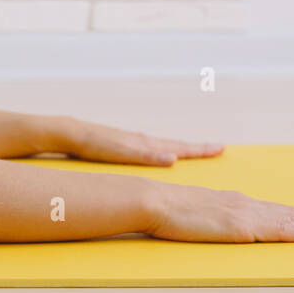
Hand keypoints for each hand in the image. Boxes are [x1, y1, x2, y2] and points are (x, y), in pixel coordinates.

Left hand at [62, 118, 224, 166]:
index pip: (179, 148)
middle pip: (175, 144)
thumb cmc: (95, 145)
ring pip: (163, 146)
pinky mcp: (122, 145)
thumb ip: (147, 156)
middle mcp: (143, 141)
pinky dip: (161, 151)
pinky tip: (159, 156)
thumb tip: (174, 159)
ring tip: (194, 151)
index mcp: (146, 145)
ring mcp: (133, 142)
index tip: (221, 148)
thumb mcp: (122, 153)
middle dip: (197, 148)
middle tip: (218, 148)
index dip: (200, 150)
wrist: (72, 133)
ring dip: (180, 149)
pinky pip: (149, 148)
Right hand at [146, 182, 293, 241]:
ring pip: (290, 220)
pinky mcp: (240, 226)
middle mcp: (246, 206)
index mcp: (235, 205)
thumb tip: (220, 226)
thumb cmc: (167, 210)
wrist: (154, 201)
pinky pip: (278, 231)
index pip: (276, 211)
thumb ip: (212, 219)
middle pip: (290, 213)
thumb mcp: (196, 215)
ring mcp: (245, 215)